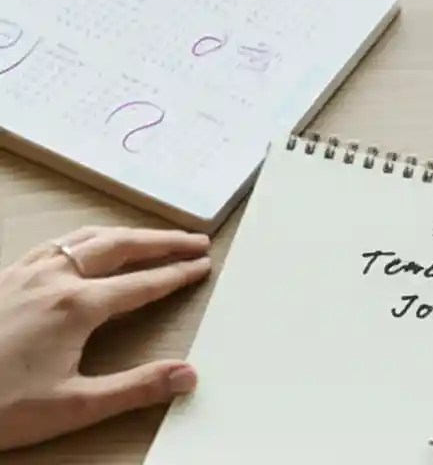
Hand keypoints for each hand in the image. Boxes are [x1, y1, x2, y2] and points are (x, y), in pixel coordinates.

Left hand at [0, 226, 211, 450]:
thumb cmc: (0, 406)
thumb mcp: (74, 406)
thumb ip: (136, 388)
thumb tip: (188, 375)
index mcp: (77, 306)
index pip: (143, 283)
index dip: (178, 274)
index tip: (203, 265)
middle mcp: (54, 280)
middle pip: (121, 246)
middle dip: (163, 241)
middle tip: (195, 240)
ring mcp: (25, 274)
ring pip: (86, 238)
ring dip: (126, 234)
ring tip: (151, 236)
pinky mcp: (4, 279)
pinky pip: (54, 244)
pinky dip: (85, 238)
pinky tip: (85, 246)